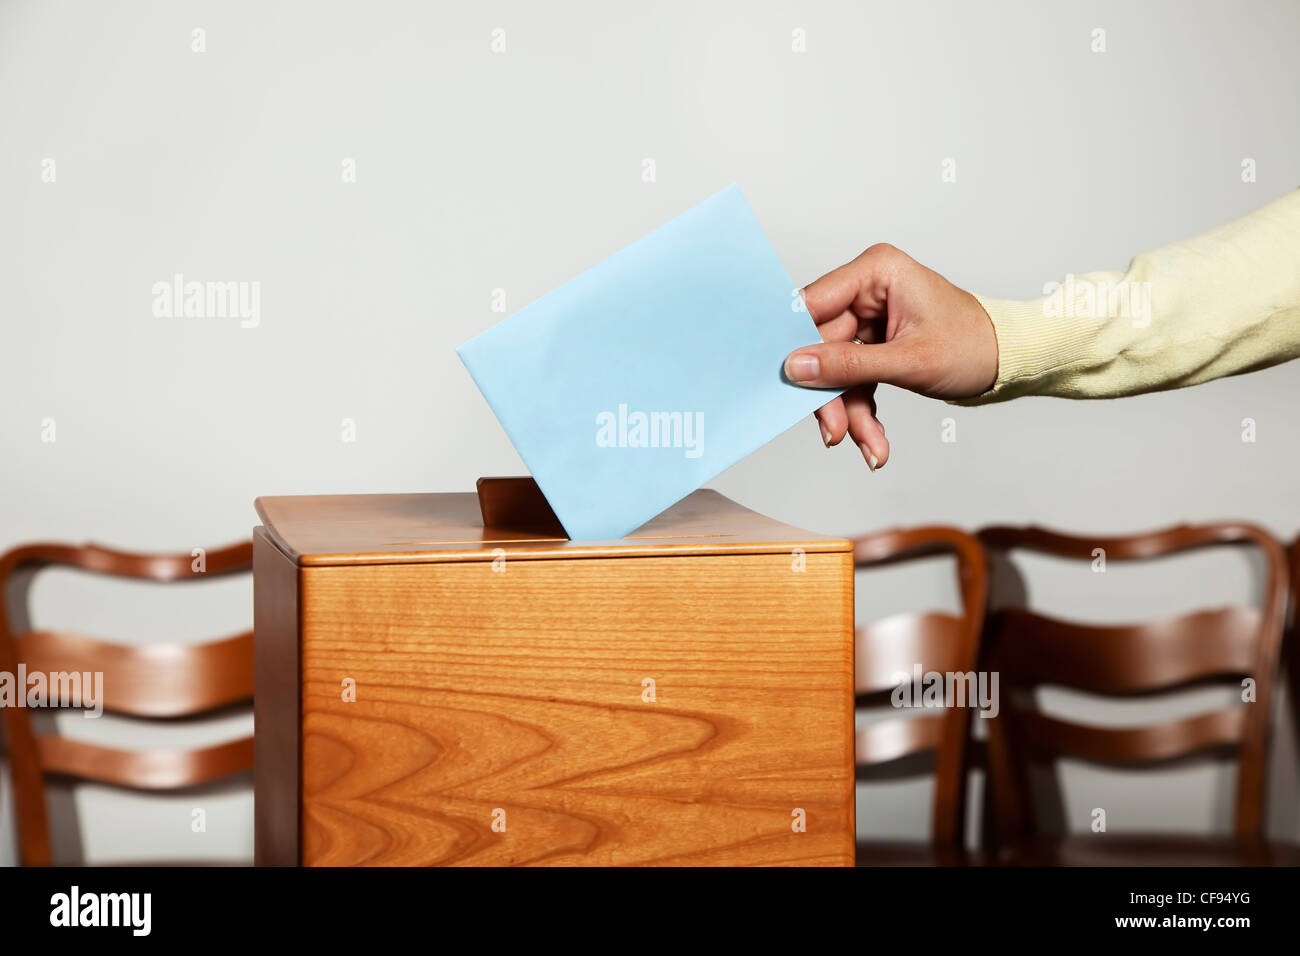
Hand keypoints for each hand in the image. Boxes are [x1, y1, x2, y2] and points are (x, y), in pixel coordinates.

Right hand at [783, 243, 998, 468]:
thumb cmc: (974, 346)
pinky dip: (861, 410)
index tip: (784, 381)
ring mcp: (869, 317)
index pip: (814, 305)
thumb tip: (796, 367)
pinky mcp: (873, 343)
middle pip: (823, 345)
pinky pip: (853, 378)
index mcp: (877, 272)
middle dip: (832, 394)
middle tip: (835, 432)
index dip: (796, 343)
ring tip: (869, 447)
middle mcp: (868, 289)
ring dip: (849, 411)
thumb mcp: (909, 361)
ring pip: (836, 368)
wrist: (1007, 363)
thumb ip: (848, 365)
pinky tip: (873, 441)